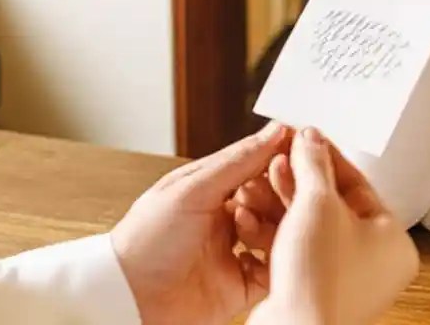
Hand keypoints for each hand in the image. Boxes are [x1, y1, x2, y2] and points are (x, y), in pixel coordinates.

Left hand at [110, 123, 287, 324]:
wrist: (128, 297)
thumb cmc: (146, 239)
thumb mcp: (192, 189)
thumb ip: (237, 161)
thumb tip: (274, 131)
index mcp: (210, 191)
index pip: (256, 168)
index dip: (277, 160)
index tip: (300, 151)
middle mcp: (224, 221)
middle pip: (272, 201)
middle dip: (279, 194)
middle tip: (283, 190)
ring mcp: (233, 254)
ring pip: (278, 235)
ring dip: (274, 228)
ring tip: (249, 228)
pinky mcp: (240, 288)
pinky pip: (274, 274)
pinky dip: (277, 265)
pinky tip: (262, 257)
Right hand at [247, 128, 419, 324]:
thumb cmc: (319, 278)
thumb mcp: (317, 203)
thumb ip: (313, 164)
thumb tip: (311, 139)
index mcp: (393, 242)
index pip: (359, 184)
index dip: (326, 157)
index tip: (304, 139)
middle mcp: (373, 263)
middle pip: (332, 205)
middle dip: (298, 180)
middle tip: (278, 157)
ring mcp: (343, 279)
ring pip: (308, 227)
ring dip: (279, 203)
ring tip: (256, 182)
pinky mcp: (313, 290)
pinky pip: (294, 250)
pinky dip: (274, 232)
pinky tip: (250, 214)